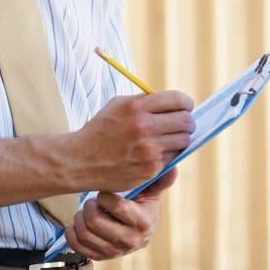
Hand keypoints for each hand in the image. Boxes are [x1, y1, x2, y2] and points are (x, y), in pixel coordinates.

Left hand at [63, 168, 177, 260]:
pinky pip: (78, 247)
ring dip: (80, 217)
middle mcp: (130, 241)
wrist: (139, 226)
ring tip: (87, 210)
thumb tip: (172, 168)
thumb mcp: (151, 190)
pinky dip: (72, 233)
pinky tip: (78, 223)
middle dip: (89, 206)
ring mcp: (115, 252)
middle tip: (92, 200)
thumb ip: (159, 180)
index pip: (114, 205)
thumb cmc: (142, 203)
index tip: (105, 192)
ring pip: (84, 233)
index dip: (104, 194)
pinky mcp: (102, 257)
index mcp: (143, 223)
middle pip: (94, 221)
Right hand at [72, 91, 193, 192]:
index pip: (178, 100)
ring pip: (183, 141)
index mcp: (137, 107)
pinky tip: (152, 153)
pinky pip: (172, 159)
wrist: (81, 159)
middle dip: (187, 122)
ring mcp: (149, 150)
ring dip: (179, 139)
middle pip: (186, 121)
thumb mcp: (118, 105)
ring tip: (166, 138)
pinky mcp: (150, 169)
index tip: (186, 106)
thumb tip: (173, 103)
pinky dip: (166, 155)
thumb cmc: (101, 129)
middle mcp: (145, 127)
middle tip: (181, 124)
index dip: (186, 103)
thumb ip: (145, 101)